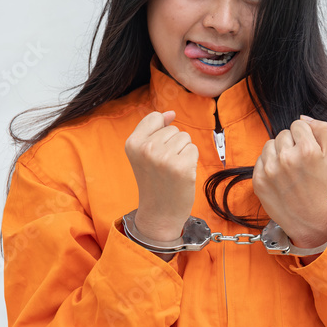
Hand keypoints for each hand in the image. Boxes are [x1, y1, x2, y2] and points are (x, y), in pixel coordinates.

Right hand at [124, 110, 198, 241]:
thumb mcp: (143, 154)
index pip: (155, 117)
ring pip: (185, 138)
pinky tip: (181, 174)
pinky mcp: (182, 166)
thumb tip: (171, 113)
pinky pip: (194, 149)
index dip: (162, 132)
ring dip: (183, 152)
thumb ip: (154, 130)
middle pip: (173, 129)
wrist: (159, 213)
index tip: (156, 151)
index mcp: (133, 143)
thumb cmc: (154, 181)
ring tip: (172, 169)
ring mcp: (164, 158)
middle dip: (173, 145)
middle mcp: (147, 149)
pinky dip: (191, 160)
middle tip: (164, 166)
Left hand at [253, 115, 326, 249]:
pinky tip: (279, 176)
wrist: (307, 217)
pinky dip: (269, 164)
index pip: (298, 124)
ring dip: (278, 152)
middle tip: (298, 162)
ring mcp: (270, 169)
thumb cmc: (319, 184)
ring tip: (288, 168)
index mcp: (307, 150)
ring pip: (270, 143)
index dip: (304, 135)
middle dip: (291, 144)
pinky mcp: (258, 179)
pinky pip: (260, 157)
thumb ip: (322, 130)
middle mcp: (287, 158)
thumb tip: (303, 117)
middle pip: (283, 133)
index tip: (306, 149)